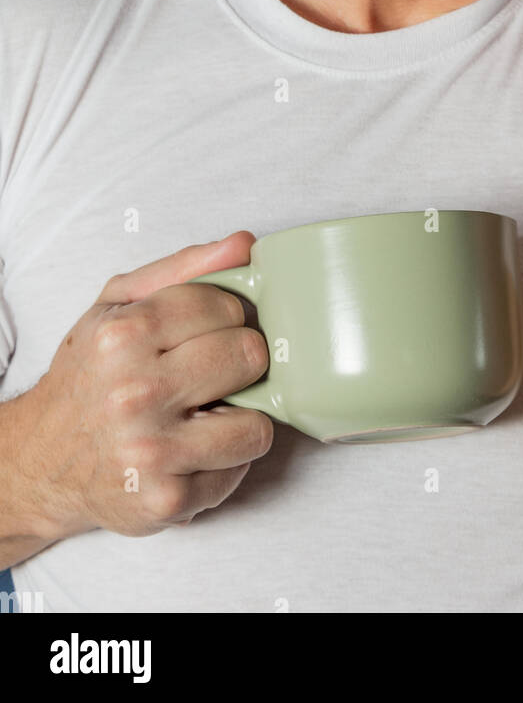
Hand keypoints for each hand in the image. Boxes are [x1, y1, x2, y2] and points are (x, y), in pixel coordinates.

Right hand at [21, 232, 272, 540]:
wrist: (42, 460)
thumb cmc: (90, 376)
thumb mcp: (118, 305)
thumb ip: (183, 268)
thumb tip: (244, 245)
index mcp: (124, 336)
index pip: (226, 306)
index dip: (226, 318)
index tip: (209, 331)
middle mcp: (135, 393)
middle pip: (249, 357)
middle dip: (239, 362)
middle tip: (211, 373)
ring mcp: (151, 451)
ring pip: (257, 424)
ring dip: (240, 418)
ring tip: (206, 414)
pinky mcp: (166, 501)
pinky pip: (240, 470)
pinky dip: (226, 460)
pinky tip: (194, 449)